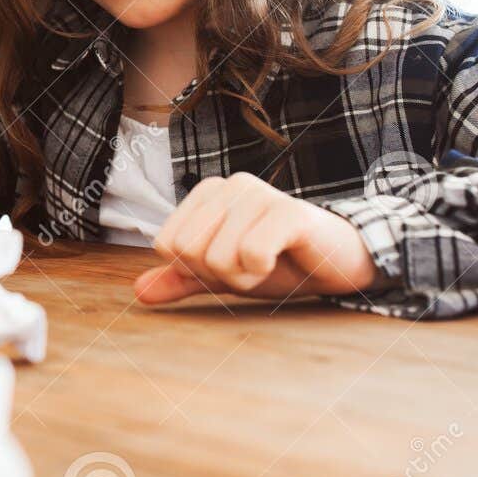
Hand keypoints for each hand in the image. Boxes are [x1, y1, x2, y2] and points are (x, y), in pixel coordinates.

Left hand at [133, 173, 379, 304]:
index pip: (167, 245)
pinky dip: (263, 271)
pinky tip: (283, 261)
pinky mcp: (288, 211)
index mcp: (208, 194)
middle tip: (253, 265)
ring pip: (216, 257)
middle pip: (187, 251)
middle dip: (219, 274)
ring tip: (271, 263)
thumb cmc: (281, 263)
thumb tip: (138, 291)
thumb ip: (182, 279)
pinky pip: (250, 254)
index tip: (231, 262)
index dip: (196, 269)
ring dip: (244, 276)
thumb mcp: (223, 275)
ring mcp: (260, 194)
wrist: (339, 265)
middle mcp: (230, 185)